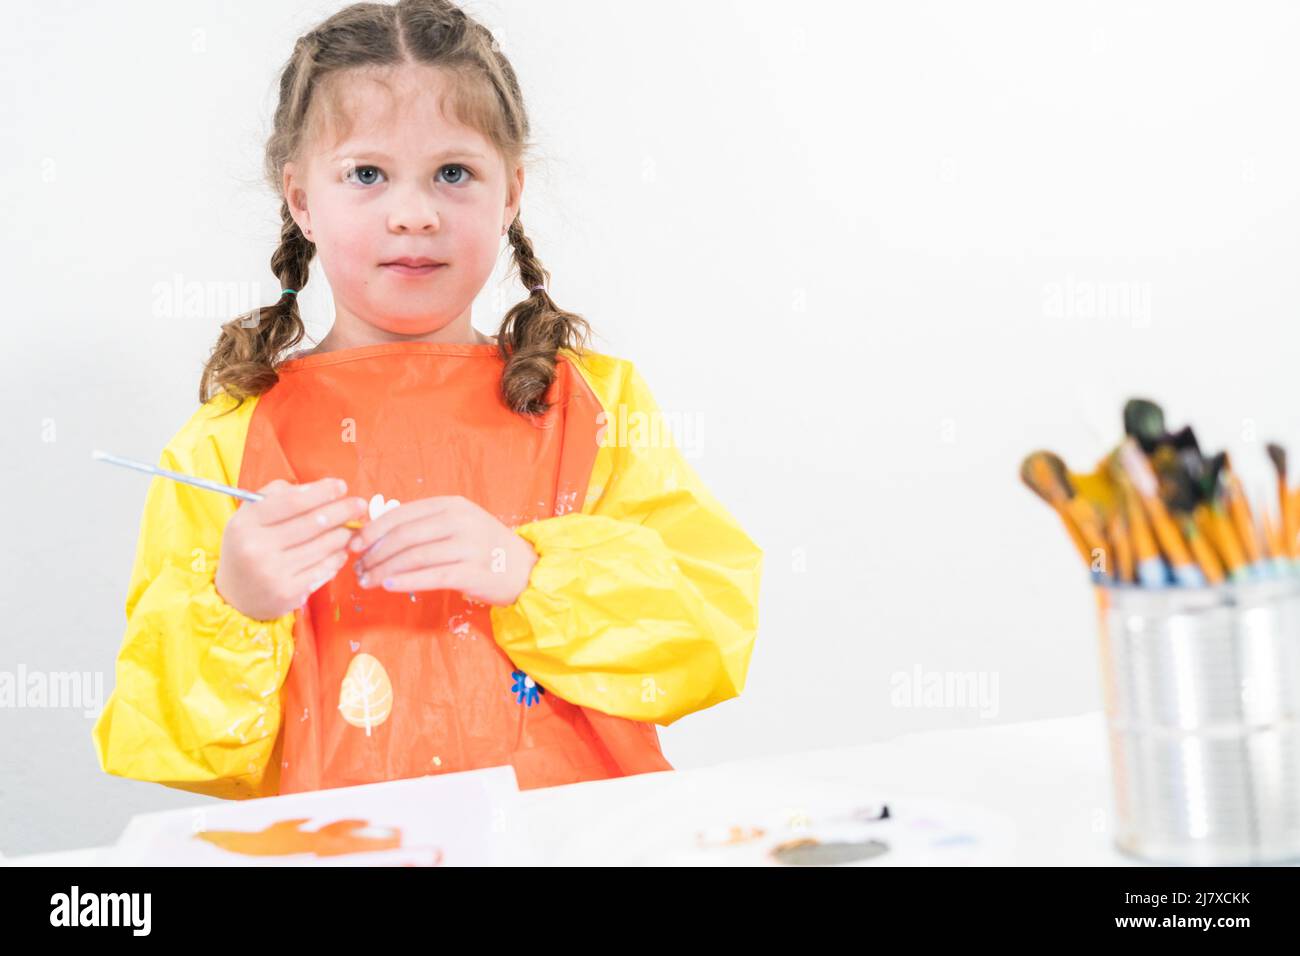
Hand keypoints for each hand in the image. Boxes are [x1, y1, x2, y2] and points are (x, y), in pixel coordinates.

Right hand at [215, 477, 369, 620]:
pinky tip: (340, 551)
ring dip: (344, 534)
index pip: (293, 501)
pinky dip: (338, 556)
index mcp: (245, 523)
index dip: (322, 492)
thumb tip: (322, 488)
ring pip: (324, 546)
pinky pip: (325, 568)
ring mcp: (273, 572)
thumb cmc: (250, 546)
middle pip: (313, 522)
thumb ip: (280, 494)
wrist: (235, 595)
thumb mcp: (251, 516)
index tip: (341, 486)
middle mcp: (256, 547)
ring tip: (350, 528)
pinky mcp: (289, 593)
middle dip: (343, 511)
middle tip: (360, 505)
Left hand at [348, 495, 539, 606]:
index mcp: (451, 504)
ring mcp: (468, 545)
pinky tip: (389, 586)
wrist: (524, 569)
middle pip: (404, 536)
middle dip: (374, 553)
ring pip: (414, 557)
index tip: (353, 545)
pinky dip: (406, 581)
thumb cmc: (483, 548)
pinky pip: (432, 576)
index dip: (372, 530)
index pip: (401, 514)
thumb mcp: (457, 525)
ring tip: (367, 581)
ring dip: (384, 570)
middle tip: (357, 568)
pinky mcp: (473, 571)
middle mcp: (459, 520)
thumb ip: (424, 525)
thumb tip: (376, 534)